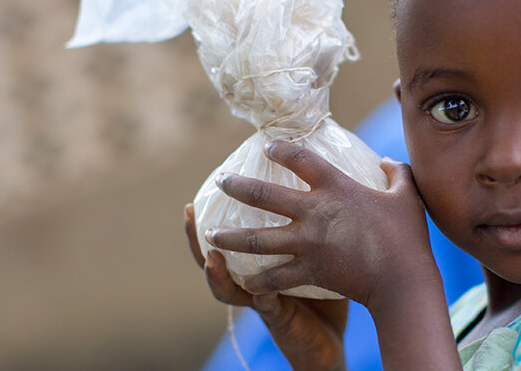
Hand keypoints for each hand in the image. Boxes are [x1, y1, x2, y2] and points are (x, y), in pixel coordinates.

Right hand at [184, 204, 348, 370]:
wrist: (330, 340)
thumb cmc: (325, 292)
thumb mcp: (318, 254)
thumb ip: (313, 224)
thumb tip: (322, 180)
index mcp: (258, 260)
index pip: (229, 234)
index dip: (212, 215)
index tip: (200, 190)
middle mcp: (252, 279)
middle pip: (214, 257)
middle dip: (196, 236)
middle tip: (190, 211)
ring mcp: (261, 300)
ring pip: (228, 288)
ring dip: (217, 273)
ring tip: (210, 256)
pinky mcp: (279, 319)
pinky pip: (267, 306)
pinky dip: (263, 298)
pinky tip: (260, 291)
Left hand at [207, 142, 461, 369]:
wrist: (402, 279)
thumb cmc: (407, 236)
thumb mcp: (406, 195)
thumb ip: (397, 173)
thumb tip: (388, 161)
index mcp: (335, 187)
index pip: (300, 158)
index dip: (281, 149)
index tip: (269, 147)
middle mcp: (314, 212)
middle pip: (263, 194)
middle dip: (237, 187)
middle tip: (221, 182)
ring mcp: (307, 243)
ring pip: (256, 239)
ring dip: (229, 237)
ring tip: (210, 235)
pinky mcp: (308, 271)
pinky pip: (275, 276)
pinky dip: (258, 279)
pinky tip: (244, 280)